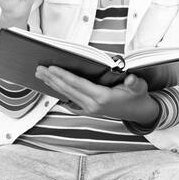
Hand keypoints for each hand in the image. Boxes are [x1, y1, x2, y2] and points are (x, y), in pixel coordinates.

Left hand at [34, 67, 156, 123]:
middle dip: (52, 78)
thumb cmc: (137, 96)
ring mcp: (89, 109)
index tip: (51, 68)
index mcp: (102, 98)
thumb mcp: (139, 87)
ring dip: (52, 84)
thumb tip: (131, 79)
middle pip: (68, 90)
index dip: (64, 75)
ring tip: (40, 75)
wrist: (138, 112)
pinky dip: (60, 90)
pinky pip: (70, 98)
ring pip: (66, 94)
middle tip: (39, 69)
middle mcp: (92, 105)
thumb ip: (135, 84)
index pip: (78, 84)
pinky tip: (52, 84)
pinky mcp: (87, 109)